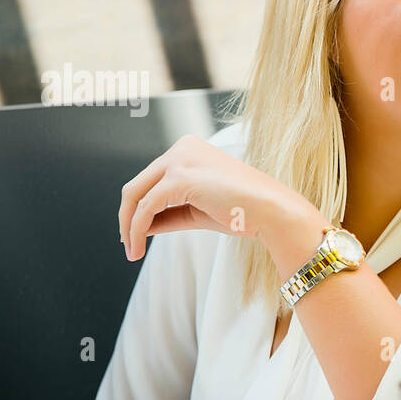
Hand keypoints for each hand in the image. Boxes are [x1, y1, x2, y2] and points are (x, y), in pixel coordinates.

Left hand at [117, 134, 311, 260]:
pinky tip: (138, 247)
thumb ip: (170, 214)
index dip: (139, 208)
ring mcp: (180, 160)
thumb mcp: (199, 211)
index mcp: (189, 149)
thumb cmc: (245, 212)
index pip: (152, 179)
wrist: (273, 212)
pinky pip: (146, 207)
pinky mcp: (179, 178)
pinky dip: (137, 229)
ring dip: (129, 226)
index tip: (134, 234)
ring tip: (131, 251)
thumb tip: (139, 227)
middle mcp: (182, 148)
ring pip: (136, 195)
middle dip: (127, 217)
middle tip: (127, 245)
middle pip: (137, 184)